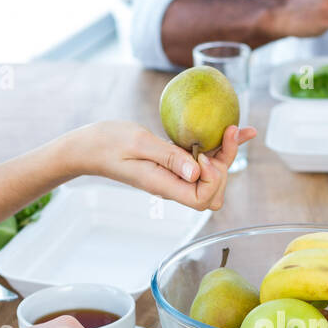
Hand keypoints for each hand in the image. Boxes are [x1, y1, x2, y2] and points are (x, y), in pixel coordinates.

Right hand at [84, 121, 255, 211]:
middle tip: (226, 132)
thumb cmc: (108, 143)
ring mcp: (175, 177)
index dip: (212, 180)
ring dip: (226, 154)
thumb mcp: (139, 143)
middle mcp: (173, 185)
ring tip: (237, 129)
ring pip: (211, 176)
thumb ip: (169, 157)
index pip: (202, 199)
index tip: (203, 155)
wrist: (90, 146)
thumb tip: (197, 171)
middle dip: (225, 165)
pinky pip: (201, 161)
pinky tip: (234, 129)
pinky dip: (219, 147)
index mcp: (164, 186)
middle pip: (213, 190)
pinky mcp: (174, 165)